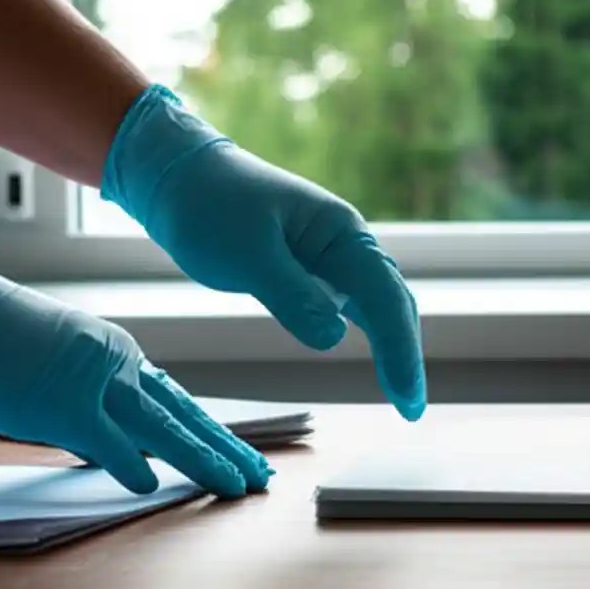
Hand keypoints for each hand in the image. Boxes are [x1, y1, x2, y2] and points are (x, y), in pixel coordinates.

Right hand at [0, 214, 269, 496]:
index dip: (209, 429)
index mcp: (119, 354)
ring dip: (201, 458)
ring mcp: (95, 384)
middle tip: (259, 473)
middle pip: (183, 414)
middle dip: (224, 447)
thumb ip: (93, 404)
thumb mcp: (63, 363)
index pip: (175, 399)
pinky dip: (130, 465)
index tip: (238, 450)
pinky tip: (152, 486)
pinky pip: (106, 440)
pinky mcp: (63, 403)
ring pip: (162, 427)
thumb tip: (114, 448)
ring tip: (233, 482)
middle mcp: (119, 366)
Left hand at [101, 85, 426, 420]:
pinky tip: (377, 361)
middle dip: (405, 354)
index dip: (399, 349)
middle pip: (392, 302)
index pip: (384, 296)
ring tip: (402, 395)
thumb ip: (292, 295)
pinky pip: (348, 305)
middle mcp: (345, 243)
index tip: (406, 398)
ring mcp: (329, 257)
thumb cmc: (208, 205)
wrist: (177, 177)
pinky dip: (366, 333)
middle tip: (412, 411)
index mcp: (340, 231)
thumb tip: (336, 338)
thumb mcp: (247, 254)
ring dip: (392, 345)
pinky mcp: (308, 270)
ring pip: (376, 305)